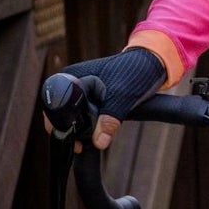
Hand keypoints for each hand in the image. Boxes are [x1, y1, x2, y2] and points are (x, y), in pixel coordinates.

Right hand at [48, 47, 166, 150]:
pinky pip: (85, 114)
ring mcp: (83, 89)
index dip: (58, 124)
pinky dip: (90, 125)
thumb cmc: (137, 72)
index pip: (54, 105)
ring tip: (87, 144)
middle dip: (71, 130)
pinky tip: (97, 135)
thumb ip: (110, 119)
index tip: (69, 140)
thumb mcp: (123, 97)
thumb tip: (99, 143)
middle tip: (81, 145)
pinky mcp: (95, 96)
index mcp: (72, 76)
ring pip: (74, 116)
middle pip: (63, 113)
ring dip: (81, 130)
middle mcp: (74, 82)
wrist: (155, 63)